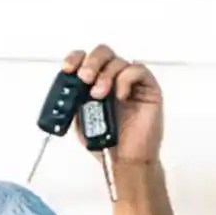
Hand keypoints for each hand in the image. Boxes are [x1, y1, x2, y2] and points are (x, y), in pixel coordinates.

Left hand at [62, 45, 163, 163]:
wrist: (126, 161)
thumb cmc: (106, 142)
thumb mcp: (80, 119)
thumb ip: (75, 100)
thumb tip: (67, 86)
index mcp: (95, 84)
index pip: (86, 60)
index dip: (76, 59)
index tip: (68, 68)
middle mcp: (113, 80)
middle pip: (103, 53)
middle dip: (91, 62)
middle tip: (84, 77)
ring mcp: (131, 83)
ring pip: (118, 61)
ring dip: (105, 75)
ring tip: (98, 95)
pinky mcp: (148, 89)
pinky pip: (137, 70)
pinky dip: (125, 79)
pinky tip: (120, 96)